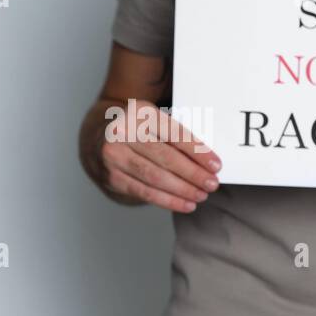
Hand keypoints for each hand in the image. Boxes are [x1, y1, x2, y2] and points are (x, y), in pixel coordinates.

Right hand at [99, 99, 220, 212]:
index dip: (197, 152)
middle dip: (193, 173)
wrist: (98, 138)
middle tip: (212, 184)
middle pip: (165, 157)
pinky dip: (168, 200)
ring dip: (183, 189)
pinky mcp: (111, 176)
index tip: (216, 165)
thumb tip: (208, 162)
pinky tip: (186, 204)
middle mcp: (122, 131)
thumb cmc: (139, 130)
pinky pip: (144, 192)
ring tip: (201, 195)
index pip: (174, 134)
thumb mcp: (155, 121)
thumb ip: (177, 135)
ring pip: (155, 177)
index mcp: (139, 112)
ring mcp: (114, 154)